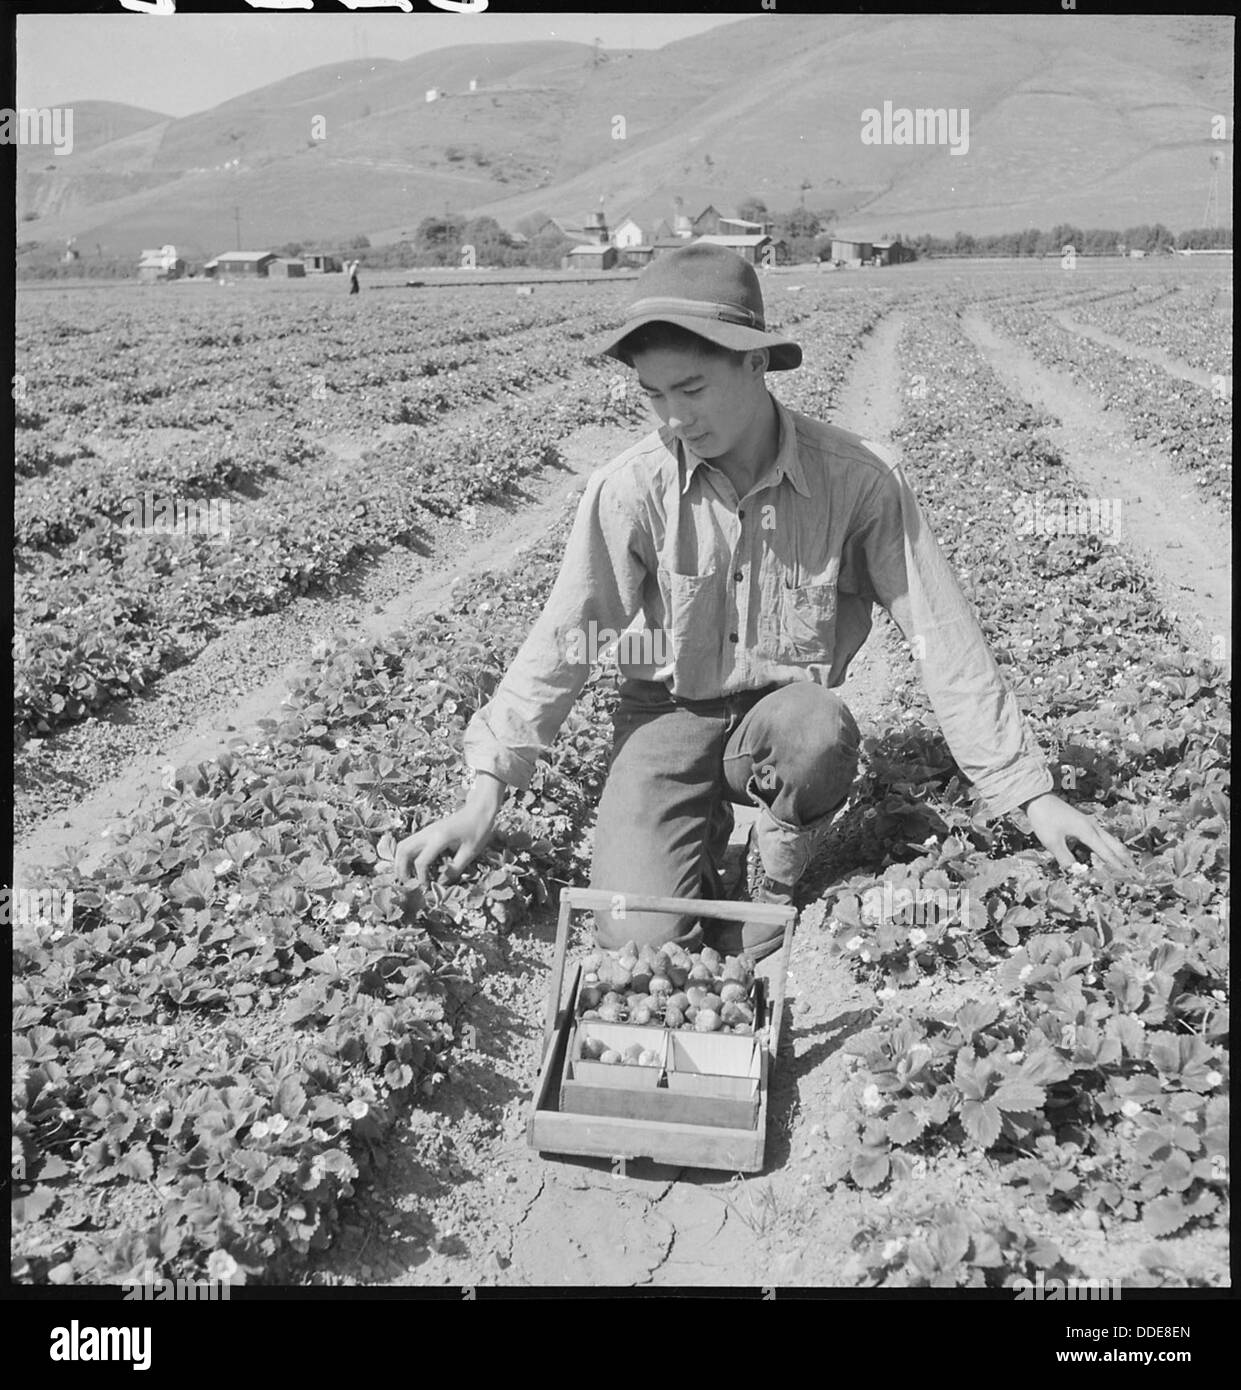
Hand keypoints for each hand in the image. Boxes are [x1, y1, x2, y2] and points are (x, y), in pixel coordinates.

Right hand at [394, 773, 505, 887]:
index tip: (427, 887)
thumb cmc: (478, 829)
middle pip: (403, 850)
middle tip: (408, 883)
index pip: (421, 862)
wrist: (479, 810)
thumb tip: (440, 885)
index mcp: (439, 838)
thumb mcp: (470, 852)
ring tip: (408, 876)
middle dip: (401, 869)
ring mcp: (426, 830)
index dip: (422, 878)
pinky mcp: (427, 831)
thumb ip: (454, 870)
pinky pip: (410, 843)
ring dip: (401, 862)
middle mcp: (428, 833)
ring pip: (403, 845)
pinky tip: (416, 866)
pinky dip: (408, 856)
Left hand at [1023, 792, 1137, 877]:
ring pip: (1111, 840)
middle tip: (1136, 872)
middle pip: (1115, 845)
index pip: (1106, 853)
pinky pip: (1103, 837)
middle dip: (1126, 859)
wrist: (1038, 798)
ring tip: (1128, 864)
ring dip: (1120, 852)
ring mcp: (1090, 824)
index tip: (1128, 877)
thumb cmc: (1044, 818)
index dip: (1117, 866)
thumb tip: (1076, 873)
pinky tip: (1108, 852)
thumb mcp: (1052, 841)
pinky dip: (1110, 847)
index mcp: (1087, 831)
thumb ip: (1065, 858)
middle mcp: (1093, 827)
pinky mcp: (1085, 823)